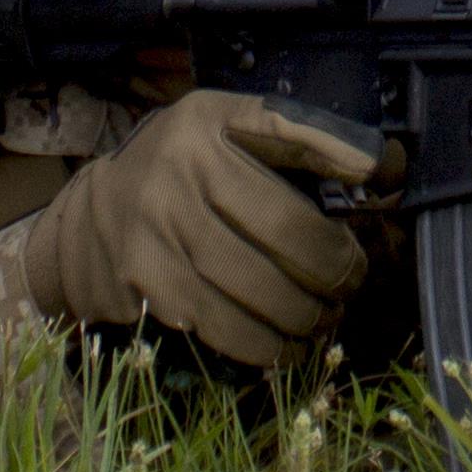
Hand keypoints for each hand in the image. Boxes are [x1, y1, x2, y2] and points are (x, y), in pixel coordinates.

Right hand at [16, 88, 393, 367]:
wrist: (88, 222)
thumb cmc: (178, 174)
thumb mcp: (222, 132)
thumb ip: (292, 139)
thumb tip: (379, 170)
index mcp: (206, 125)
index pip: (285, 132)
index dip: (340, 157)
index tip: (383, 182)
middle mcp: (179, 170)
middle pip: (285, 230)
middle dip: (333, 268)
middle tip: (348, 285)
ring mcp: (158, 230)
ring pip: (258, 287)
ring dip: (305, 315)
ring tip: (322, 320)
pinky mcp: (147, 285)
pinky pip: (223, 325)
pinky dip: (264, 344)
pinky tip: (283, 346)